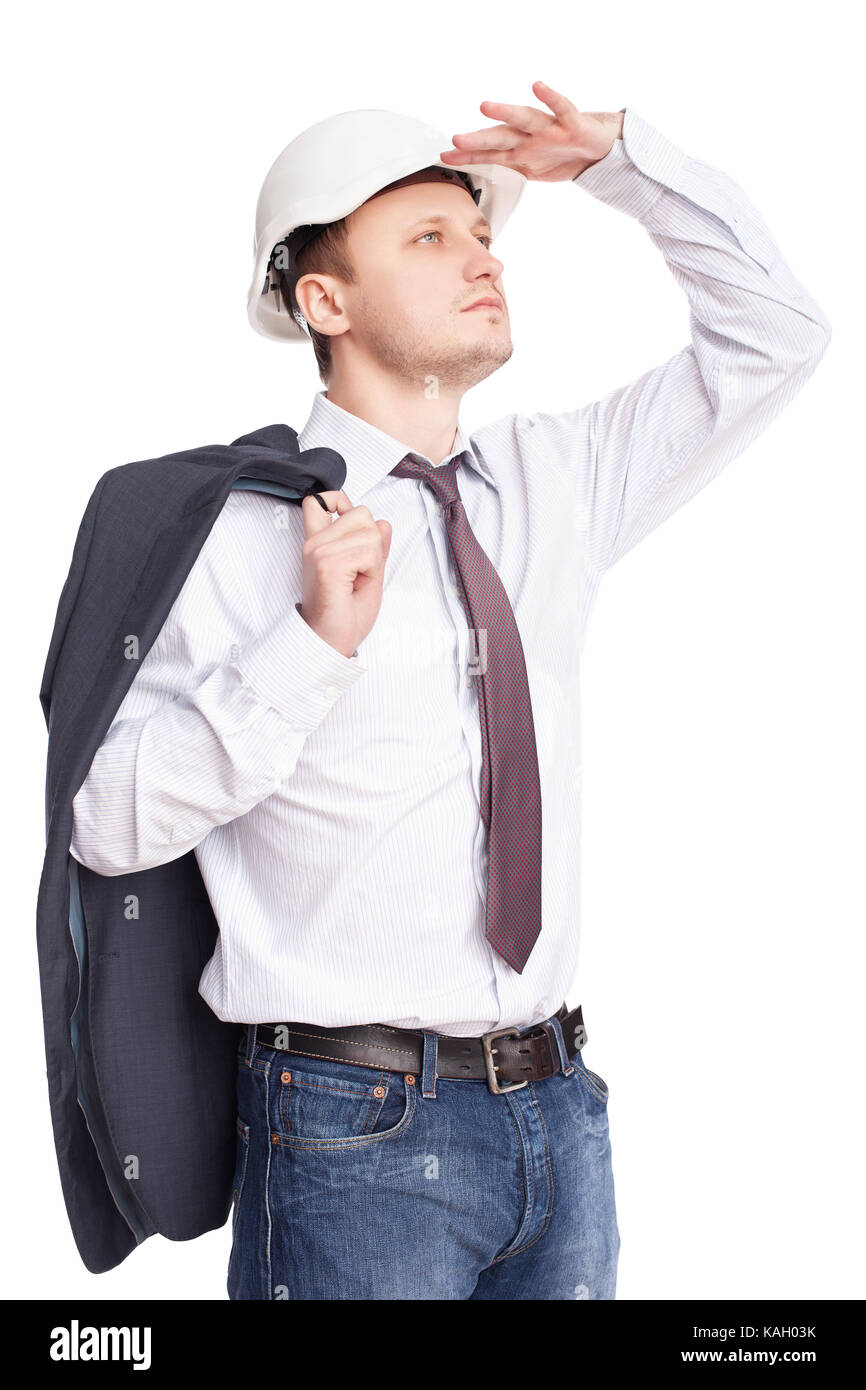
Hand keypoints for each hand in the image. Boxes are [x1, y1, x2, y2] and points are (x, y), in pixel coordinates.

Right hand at [298, 491, 391, 658]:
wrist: (330, 643)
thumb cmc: (344, 614)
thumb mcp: (368, 573)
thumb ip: (374, 546)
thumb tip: (383, 523)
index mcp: (318, 543)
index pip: (320, 501)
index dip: (341, 502)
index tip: (346, 523)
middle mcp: (315, 543)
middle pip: (363, 514)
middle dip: (372, 543)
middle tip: (358, 574)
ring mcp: (319, 552)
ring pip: (370, 532)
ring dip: (373, 560)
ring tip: (356, 582)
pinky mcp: (328, 564)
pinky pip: (369, 551)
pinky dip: (372, 570)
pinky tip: (355, 585)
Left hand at [439, 80, 624, 181]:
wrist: (596, 150)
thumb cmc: (562, 154)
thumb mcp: (530, 168)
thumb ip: (507, 166)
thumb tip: (480, 171)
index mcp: (520, 149)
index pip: (489, 152)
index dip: (467, 156)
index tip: (444, 156)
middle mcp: (530, 136)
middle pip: (501, 137)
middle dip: (478, 140)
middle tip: (456, 140)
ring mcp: (550, 129)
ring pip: (525, 119)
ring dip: (505, 113)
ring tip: (485, 107)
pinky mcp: (572, 124)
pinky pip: (560, 108)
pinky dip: (550, 97)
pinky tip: (538, 86)